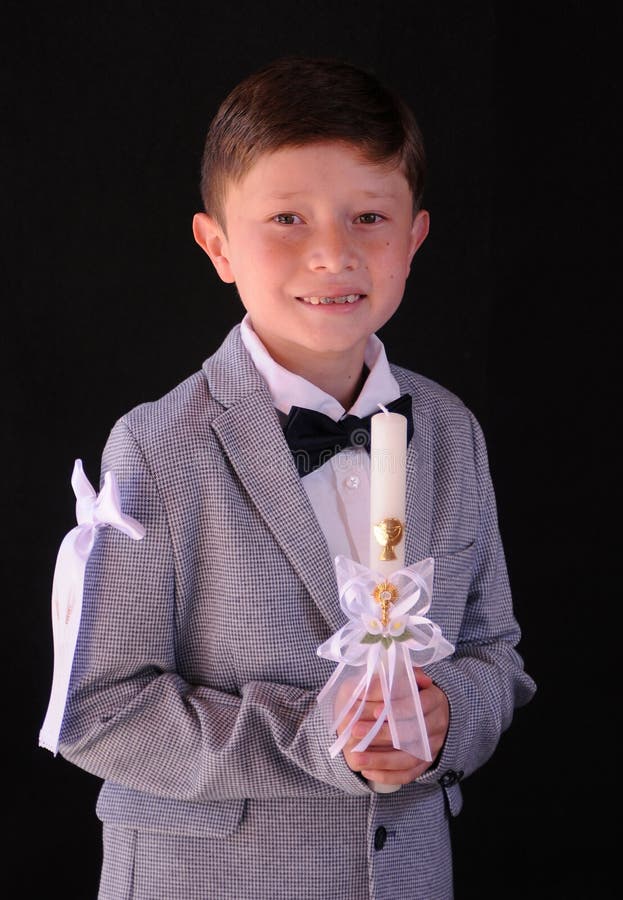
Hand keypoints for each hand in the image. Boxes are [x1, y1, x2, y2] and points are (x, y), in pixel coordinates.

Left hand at [338, 668, 448, 785]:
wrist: (432, 710)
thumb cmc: (412, 691)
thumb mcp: (408, 678)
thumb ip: (396, 676)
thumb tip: (382, 678)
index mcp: (436, 699)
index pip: (420, 705)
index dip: (399, 709)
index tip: (375, 711)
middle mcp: (438, 725)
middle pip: (412, 734)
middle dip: (382, 734)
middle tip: (355, 730)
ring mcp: (433, 746)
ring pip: (409, 758)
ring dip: (381, 760)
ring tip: (356, 758)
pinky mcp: (426, 763)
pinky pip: (408, 774)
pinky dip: (388, 775)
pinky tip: (368, 772)